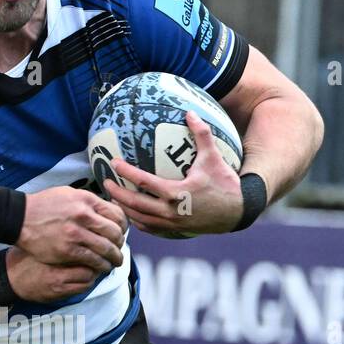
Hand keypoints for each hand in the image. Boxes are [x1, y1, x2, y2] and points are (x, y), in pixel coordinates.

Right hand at [3, 246, 101, 303]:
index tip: (93, 245)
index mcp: (51, 254)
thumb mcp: (41, 245)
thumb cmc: (25, 257)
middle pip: (88, 267)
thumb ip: (60, 242)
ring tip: (91, 267)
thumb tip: (84, 237)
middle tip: (97, 256)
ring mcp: (58, 285)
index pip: (81, 251)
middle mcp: (56, 271)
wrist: (11, 278)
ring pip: (88, 280)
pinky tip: (84, 276)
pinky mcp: (59, 294)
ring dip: (93, 273)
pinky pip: (81, 289)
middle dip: (96, 262)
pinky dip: (86, 282)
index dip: (91, 248)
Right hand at [17, 186, 126, 270]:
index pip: (116, 214)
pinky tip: (102, 267)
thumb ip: (88, 202)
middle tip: (119, 248)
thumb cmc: (43, 206)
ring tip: (115, 261)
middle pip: (115, 232)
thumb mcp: (67, 194)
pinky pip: (93, 260)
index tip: (121, 232)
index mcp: (86, 200)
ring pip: (107, 249)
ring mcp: (76, 233)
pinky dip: (101, 265)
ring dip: (114, 257)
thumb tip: (106, 210)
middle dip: (120, 243)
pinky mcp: (68, 250)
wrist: (19, 219)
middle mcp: (83, 215)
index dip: (123, 225)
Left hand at [105, 111, 241, 235]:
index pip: (143, 182)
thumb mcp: (214, 157)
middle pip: (134, 203)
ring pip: (138, 218)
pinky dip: (136, 221)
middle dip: (116, 193)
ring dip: (123, 208)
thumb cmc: (225, 183)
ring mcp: (172, 224)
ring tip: (112, 197)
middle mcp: (171, 211)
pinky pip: (149, 228)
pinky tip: (130, 212)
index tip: (113, 162)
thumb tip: (190, 112)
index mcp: (176, 193)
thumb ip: (202, 134)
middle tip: (104, 182)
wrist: (239, 211)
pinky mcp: (174, 231)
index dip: (125, 171)